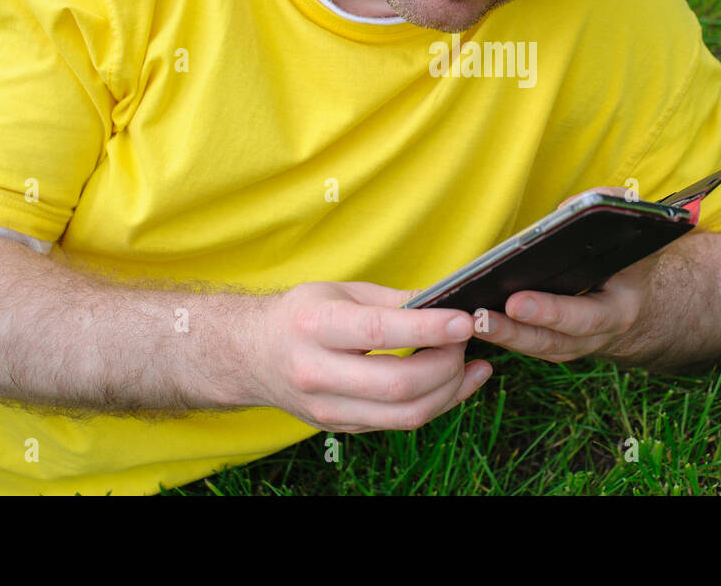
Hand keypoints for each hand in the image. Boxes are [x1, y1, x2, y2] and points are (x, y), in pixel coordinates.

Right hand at [250, 281, 491, 432]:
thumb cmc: (302, 315)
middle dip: (446, 366)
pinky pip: (398, 423)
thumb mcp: (341, 292)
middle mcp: (317, 373)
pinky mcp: (341, 428)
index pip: (379, 332)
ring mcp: (328, 409)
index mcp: (316, 327)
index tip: (464, 322)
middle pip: (397, 385)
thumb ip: (394, 300)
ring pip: (404, 415)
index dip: (427, 329)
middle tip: (465, 341)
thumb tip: (446, 304)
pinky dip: (435, 405)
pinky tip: (455, 383)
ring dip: (448, 391)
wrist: (252, 355)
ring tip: (469, 364)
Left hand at [471, 187, 655, 363]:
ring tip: (467, 318)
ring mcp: (574, 346)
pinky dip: (501, 335)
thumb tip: (568, 208)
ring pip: (535, 348)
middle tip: (480, 317)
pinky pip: (527, 345)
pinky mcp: (554, 345)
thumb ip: (612, 213)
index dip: (551, 312)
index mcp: (619, 310)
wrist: (640, 299)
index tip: (516, 301)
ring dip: (500, 336)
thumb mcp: (637, 234)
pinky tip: (471, 319)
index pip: (585, 316)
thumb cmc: (631, 259)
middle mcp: (597, 337)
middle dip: (514, 331)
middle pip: (551, 341)